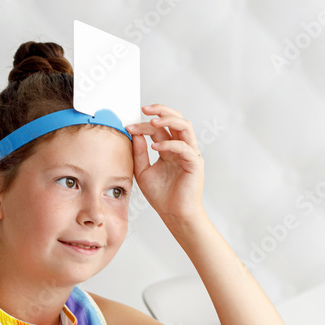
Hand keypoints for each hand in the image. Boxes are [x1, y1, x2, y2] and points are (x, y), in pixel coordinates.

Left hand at [126, 104, 204, 222]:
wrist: (174, 214)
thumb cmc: (161, 196)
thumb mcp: (143, 171)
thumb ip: (139, 153)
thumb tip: (134, 133)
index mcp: (170, 148)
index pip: (159, 128)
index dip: (144, 124)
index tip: (129, 126)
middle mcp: (181, 147)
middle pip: (176, 119)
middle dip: (161, 110)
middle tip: (145, 109)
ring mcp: (190, 154)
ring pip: (185, 126)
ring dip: (169, 120)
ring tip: (153, 122)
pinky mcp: (195, 164)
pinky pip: (185, 148)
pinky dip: (170, 144)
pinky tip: (155, 147)